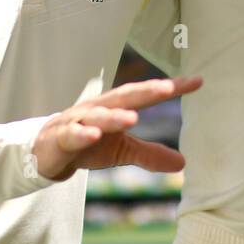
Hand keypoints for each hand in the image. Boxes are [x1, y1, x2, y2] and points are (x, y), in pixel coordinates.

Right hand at [33, 76, 200, 180]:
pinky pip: (71, 134)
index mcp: (115, 107)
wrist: (45, 152)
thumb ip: (149, 154)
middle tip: (168, 87)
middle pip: (124, 96)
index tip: (198, 81)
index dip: (170, 88)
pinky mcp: (60, 138)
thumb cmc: (87, 143)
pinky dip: (81, 133)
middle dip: (145, 91)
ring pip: (98, 115)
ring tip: (133, 118)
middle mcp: (98, 108)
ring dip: (114, 116)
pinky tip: (92, 135)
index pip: (145, 95)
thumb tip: (183, 163)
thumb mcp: (121, 150)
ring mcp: (77, 120)